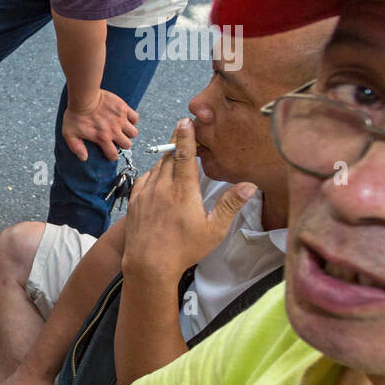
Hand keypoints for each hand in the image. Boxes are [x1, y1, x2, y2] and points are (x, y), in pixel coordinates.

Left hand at [61, 90, 138, 160]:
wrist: (84, 97)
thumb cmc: (75, 114)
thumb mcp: (69, 133)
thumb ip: (76, 147)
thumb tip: (84, 158)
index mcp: (103, 138)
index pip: (113, 155)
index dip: (111, 155)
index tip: (109, 152)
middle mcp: (114, 131)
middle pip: (127, 145)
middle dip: (122, 144)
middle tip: (116, 139)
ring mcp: (120, 119)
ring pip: (133, 133)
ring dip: (128, 133)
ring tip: (121, 130)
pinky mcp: (124, 108)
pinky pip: (135, 118)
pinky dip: (132, 120)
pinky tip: (124, 119)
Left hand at [122, 118, 256, 278]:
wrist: (147, 264)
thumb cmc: (183, 249)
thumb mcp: (214, 229)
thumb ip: (230, 205)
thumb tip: (249, 186)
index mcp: (183, 190)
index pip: (184, 155)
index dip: (186, 136)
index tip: (186, 120)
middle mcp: (162, 187)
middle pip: (170, 157)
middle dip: (177, 143)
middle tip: (184, 132)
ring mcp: (146, 193)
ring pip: (157, 168)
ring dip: (167, 160)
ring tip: (176, 158)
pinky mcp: (135, 202)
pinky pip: (145, 179)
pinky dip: (154, 174)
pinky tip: (160, 178)